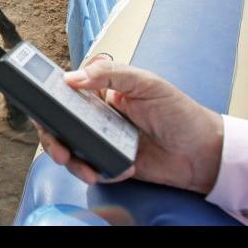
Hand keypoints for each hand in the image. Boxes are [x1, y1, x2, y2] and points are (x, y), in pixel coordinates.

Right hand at [34, 58, 223, 194]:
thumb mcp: (147, 83)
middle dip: (51, 135)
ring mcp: (104, 140)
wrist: (203, 154)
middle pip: (61, 122)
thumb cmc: (180, 113)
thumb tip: (72, 77)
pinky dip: (89, 170)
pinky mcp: (111, 162)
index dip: (51, 97)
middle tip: (57, 145)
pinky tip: (101, 172)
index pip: (68, 91)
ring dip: (66, 156)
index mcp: (104, 91)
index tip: (43, 105)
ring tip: (74, 163)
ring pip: (70, 146)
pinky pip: (89, 166)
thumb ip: (110, 75)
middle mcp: (99, 116)